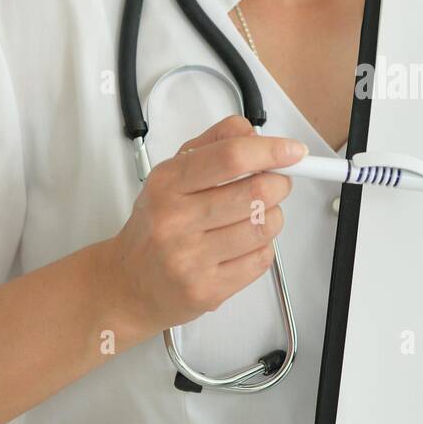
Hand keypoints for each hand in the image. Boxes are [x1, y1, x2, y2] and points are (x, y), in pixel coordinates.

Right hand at [108, 115, 307, 336]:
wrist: (128, 284)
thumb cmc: (156, 225)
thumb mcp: (172, 175)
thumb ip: (214, 145)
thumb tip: (253, 134)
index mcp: (167, 184)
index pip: (230, 157)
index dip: (271, 151)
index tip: (293, 151)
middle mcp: (175, 220)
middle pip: (256, 191)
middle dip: (279, 183)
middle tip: (276, 183)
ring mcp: (190, 258)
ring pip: (264, 226)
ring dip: (273, 217)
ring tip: (256, 216)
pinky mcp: (207, 290)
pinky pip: (261, 260)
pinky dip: (263, 248)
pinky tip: (243, 245)